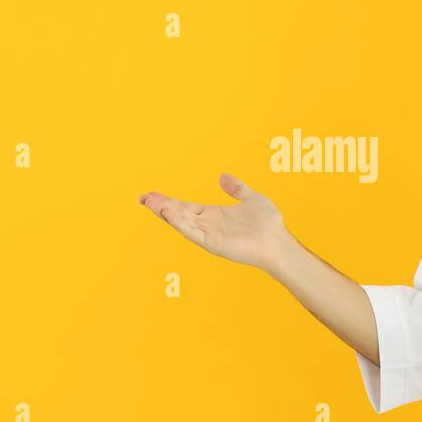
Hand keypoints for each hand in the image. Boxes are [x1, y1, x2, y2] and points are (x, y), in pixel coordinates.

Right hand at [139, 173, 288, 270]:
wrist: (278, 242)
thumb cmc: (268, 224)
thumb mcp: (251, 198)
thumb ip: (236, 188)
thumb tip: (223, 176)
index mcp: (213, 215)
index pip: (185, 206)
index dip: (168, 200)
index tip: (151, 194)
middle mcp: (208, 225)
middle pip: (179, 214)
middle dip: (161, 206)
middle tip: (143, 198)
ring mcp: (209, 235)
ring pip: (182, 223)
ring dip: (166, 213)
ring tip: (151, 203)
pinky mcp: (214, 244)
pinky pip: (194, 233)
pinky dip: (181, 224)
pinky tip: (170, 214)